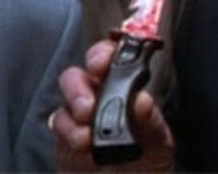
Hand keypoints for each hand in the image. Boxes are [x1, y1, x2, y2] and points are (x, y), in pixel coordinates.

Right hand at [52, 39, 173, 170]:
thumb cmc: (149, 162)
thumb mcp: (159, 140)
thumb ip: (150, 120)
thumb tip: (141, 99)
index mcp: (121, 90)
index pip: (106, 60)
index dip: (100, 55)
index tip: (102, 63)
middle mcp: (95, 103)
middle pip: (74, 79)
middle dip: (76, 88)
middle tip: (87, 107)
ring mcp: (77, 126)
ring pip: (62, 110)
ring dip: (71, 123)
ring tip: (85, 138)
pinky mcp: (65, 151)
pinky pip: (59, 142)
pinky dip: (70, 147)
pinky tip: (87, 156)